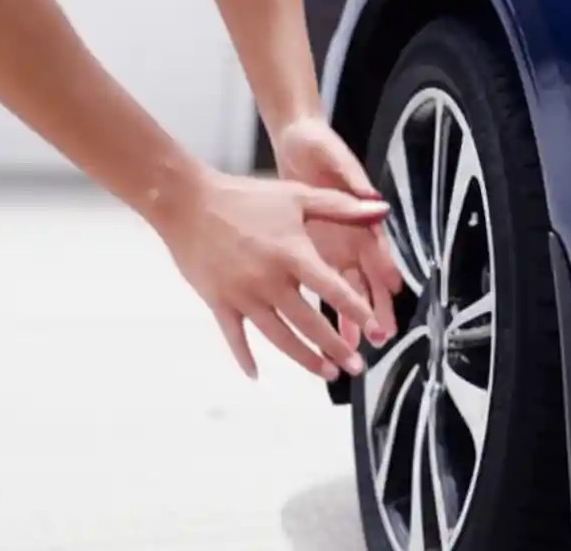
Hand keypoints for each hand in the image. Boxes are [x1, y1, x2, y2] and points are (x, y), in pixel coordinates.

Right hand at [154, 167, 390, 379]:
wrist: (187, 202)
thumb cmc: (245, 197)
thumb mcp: (297, 195)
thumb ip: (343, 206)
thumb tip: (383, 208)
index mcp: (293, 255)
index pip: (334, 291)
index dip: (359, 312)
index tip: (377, 331)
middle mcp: (270, 281)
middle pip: (310, 323)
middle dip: (337, 348)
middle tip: (357, 366)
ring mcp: (243, 296)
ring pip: (279, 337)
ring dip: (305, 359)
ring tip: (328, 373)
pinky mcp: (219, 303)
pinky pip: (234, 338)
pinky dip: (245, 358)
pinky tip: (257, 376)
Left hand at [275, 117, 402, 346]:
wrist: (296, 141)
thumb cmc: (319, 149)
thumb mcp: (338, 160)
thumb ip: (355, 181)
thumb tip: (375, 198)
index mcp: (358, 219)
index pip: (377, 252)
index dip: (386, 274)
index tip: (394, 294)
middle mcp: (349, 237)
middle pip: (364, 280)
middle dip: (372, 308)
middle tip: (381, 335)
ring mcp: (331, 246)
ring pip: (342, 291)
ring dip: (347, 317)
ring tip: (350, 346)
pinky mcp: (310, 250)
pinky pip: (317, 286)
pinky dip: (319, 308)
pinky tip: (316, 333)